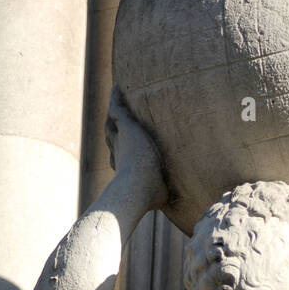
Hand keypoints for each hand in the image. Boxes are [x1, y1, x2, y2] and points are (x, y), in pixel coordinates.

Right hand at [105, 87, 168, 208]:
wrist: (137, 187)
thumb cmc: (149, 195)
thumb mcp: (161, 194)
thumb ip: (166, 193)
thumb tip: (176, 201)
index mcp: (127, 167)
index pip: (121, 156)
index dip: (120, 152)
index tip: (121, 149)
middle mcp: (119, 152)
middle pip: (113, 136)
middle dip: (112, 129)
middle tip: (112, 120)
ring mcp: (121, 138)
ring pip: (113, 122)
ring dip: (113, 111)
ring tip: (114, 100)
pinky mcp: (126, 126)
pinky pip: (118, 108)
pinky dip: (116, 99)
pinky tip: (118, 88)